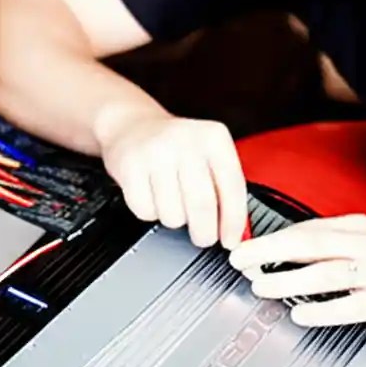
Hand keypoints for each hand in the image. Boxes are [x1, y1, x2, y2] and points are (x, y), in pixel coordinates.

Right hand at [98, 110, 246, 248]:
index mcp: (214, 137)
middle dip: (205, 233)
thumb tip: (235, 232)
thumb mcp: (208, 156)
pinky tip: (152, 195)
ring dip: (175, 219)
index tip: (231, 240)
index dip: (233, 221)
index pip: (232, 187)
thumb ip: (225, 189)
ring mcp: (156, 152)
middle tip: (203, 236)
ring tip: (172, 201)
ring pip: (173, 214)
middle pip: (202, 205)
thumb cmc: (176, 148)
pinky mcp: (130, 166)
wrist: (132, 126)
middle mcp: (186, 140)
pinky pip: (146, 211)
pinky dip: (151, 213)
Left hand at [228, 215, 365, 332]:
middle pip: (311, 244)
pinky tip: (301, 315)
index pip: (311, 227)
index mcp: (365, 227)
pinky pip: (349, 306)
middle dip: (271, 251)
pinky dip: (322, 310)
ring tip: (262, 286)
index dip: (275, 236)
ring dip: (288, 280)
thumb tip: (302, 241)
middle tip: (242, 260)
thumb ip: (346, 236)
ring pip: (325, 274)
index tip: (249, 244)